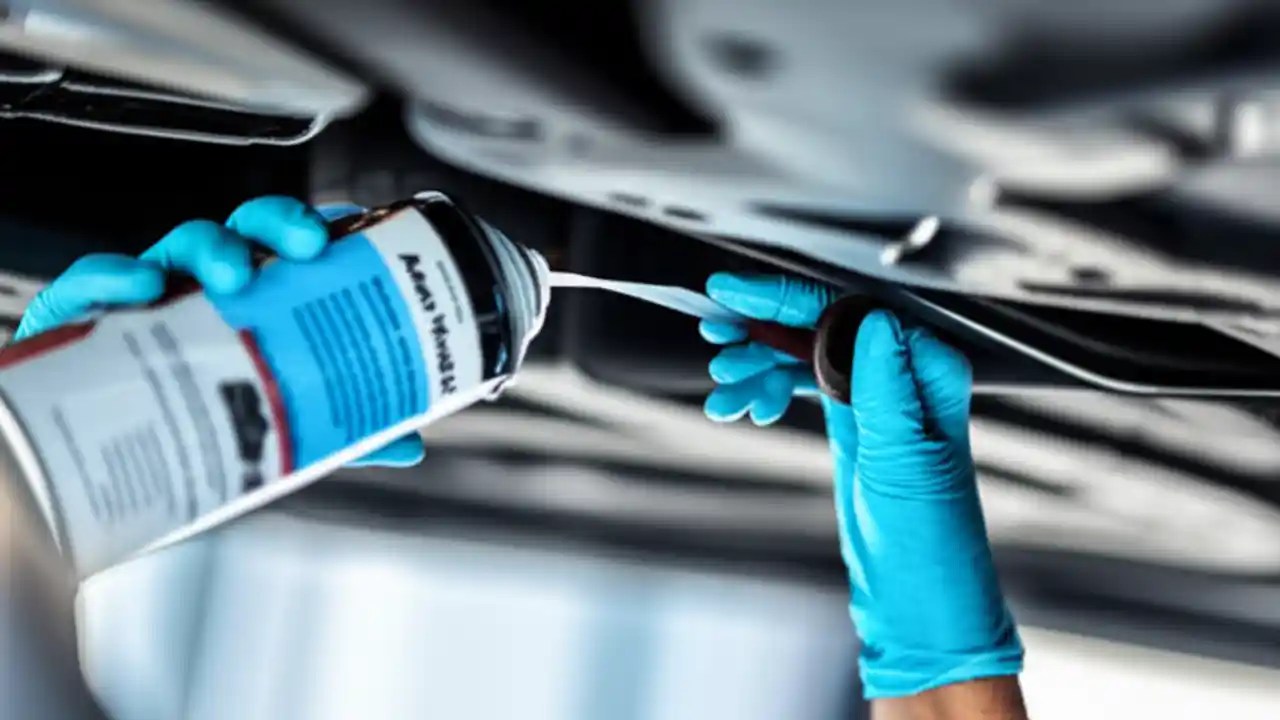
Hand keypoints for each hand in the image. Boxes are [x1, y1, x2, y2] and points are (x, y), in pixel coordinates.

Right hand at [14, 197, 423, 468]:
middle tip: (309, 246)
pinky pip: (91, 283)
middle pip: (246, 230)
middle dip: (279, 223)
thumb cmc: (201, 419)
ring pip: (179, 245)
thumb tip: (409, 444)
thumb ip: (340, 431)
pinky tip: (142, 287)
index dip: (320, 224)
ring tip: (236, 276)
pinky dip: (113, 276)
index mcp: (253, 295)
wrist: (110, 460)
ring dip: (212, 248)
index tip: (356, 225)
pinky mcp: (86, 317)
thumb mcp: (278, 425)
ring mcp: (149, 293)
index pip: (288, 244)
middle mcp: (205, 283)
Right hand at [702, 273, 1022, 698]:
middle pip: (820, 324)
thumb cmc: (929, 545)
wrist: (919, 607)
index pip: (848, 310)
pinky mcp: (853, 423)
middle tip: (715, 339)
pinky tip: (743, 406)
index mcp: (927, 370)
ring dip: (757, 364)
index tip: (733, 293)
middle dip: (761, 329)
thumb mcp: (903, 460)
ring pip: (803, 355)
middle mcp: (904, 375)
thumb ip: (883, 387)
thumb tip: (869, 322)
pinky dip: (767, 390)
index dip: (784, 297)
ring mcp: (875, 398)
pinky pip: (801, 385)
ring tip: (724, 386)